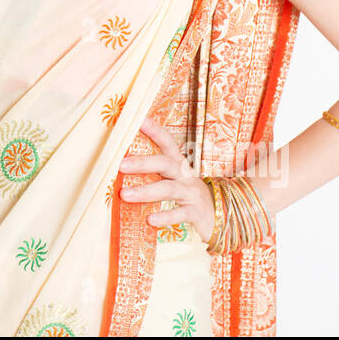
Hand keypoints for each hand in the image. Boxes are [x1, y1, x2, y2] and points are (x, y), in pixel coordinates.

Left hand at [117, 117, 215, 242]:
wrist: (219, 218)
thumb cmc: (186, 195)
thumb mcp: (172, 179)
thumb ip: (153, 172)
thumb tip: (119, 165)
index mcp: (178, 164)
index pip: (167, 142)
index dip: (155, 130)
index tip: (139, 119)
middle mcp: (185, 175)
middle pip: (165, 163)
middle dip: (142, 163)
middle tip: (120, 164)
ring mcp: (191, 193)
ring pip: (169, 189)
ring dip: (146, 191)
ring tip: (125, 194)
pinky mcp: (196, 213)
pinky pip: (180, 214)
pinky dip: (165, 216)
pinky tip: (151, 220)